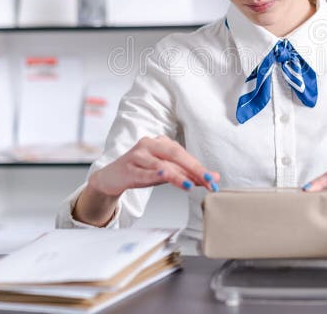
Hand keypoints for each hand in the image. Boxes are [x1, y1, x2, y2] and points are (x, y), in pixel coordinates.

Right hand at [89, 135, 220, 197]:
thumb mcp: (167, 172)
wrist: (112, 177)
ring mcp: (137, 156)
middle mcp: (149, 145)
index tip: (213, 180)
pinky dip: (154, 174)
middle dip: (193, 169)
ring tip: (189, 184)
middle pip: (175, 154)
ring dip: (176, 175)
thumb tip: (215, 177)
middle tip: (208, 181)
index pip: (184, 154)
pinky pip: (143, 172)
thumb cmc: (141, 171)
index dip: (199, 167)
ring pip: (160, 164)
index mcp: (161, 142)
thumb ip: (189, 173)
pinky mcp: (127, 169)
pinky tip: (163, 176)